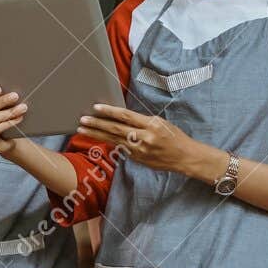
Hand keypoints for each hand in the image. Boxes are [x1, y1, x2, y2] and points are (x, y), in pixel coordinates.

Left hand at [76, 104, 220, 177]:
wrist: (185, 157)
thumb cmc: (174, 136)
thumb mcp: (160, 123)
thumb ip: (141, 122)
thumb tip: (121, 118)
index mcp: (151, 125)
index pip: (126, 116)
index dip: (110, 111)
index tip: (96, 108)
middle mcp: (144, 138)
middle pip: (115, 129)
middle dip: (96, 124)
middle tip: (82, 120)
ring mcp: (140, 150)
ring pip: (114, 140)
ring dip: (97, 134)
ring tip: (82, 129)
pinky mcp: (137, 159)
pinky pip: (120, 148)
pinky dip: (109, 142)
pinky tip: (98, 138)